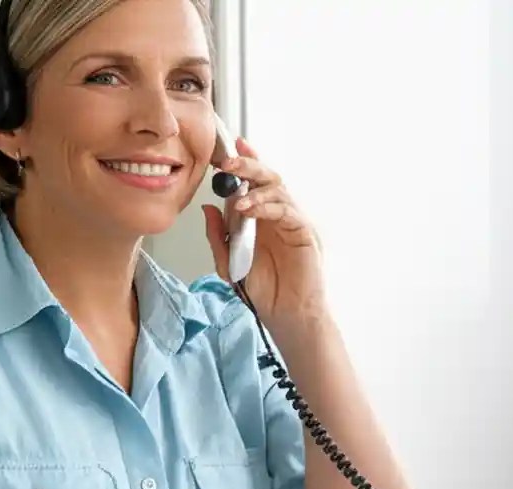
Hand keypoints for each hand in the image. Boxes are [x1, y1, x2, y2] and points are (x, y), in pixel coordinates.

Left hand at [201, 136, 327, 329]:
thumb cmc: (264, 291)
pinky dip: (268, 207)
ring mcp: (294, 222)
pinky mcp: (305, 234)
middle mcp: (279, 215)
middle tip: (229, 162)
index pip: (254, 183)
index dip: (245, 162)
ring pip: (279, 190)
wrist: (286, 317)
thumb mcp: (228, 263)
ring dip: (255, 190)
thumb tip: (207, 208)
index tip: (229, 147)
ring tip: (237, 198)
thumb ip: (218, 236)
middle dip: (249, 166)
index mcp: (261, 218)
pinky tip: (250, 211)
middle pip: (268, 178)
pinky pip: (288, 212)